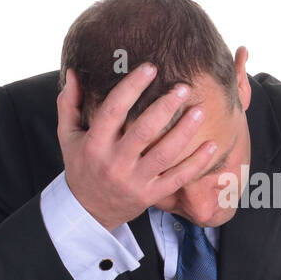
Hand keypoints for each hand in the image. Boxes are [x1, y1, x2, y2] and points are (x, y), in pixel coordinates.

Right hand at [58, 64, 217, 230]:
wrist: (88, 211)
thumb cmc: (81, 166)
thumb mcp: (68, 136)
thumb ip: (68, 103)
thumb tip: (73, 73)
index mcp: (94, 144)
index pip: (114, 110)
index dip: (132, 87)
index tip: (150, 68)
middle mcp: (115, 163)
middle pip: (144, 131)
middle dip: (165, 106)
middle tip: (183, 87)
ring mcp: (135, 181)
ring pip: (164, 154)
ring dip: (184, 132)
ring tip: (199, 111)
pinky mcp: (151, 195)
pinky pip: (177, 179)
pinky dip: (196, 163)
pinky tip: (212, 145)